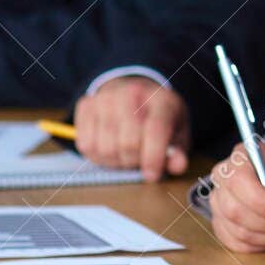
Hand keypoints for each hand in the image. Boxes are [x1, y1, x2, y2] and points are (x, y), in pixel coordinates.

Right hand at [73, 76, 188, 180]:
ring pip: (105, 148)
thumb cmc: (158, 114)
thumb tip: (177, 166)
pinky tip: (109, 148)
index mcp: (162, 101)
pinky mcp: (85, 105)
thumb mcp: (178, 130)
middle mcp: (131, 94)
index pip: (156, 131)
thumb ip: (178, 150)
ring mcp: (105, 99)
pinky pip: (86, 145)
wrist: (133, 88)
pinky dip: (97, 156)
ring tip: (125, 155)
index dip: (153, 158)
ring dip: (115, 162)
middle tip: (139, 161)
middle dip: (134, 162)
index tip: (152, 175)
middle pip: (128, 144)